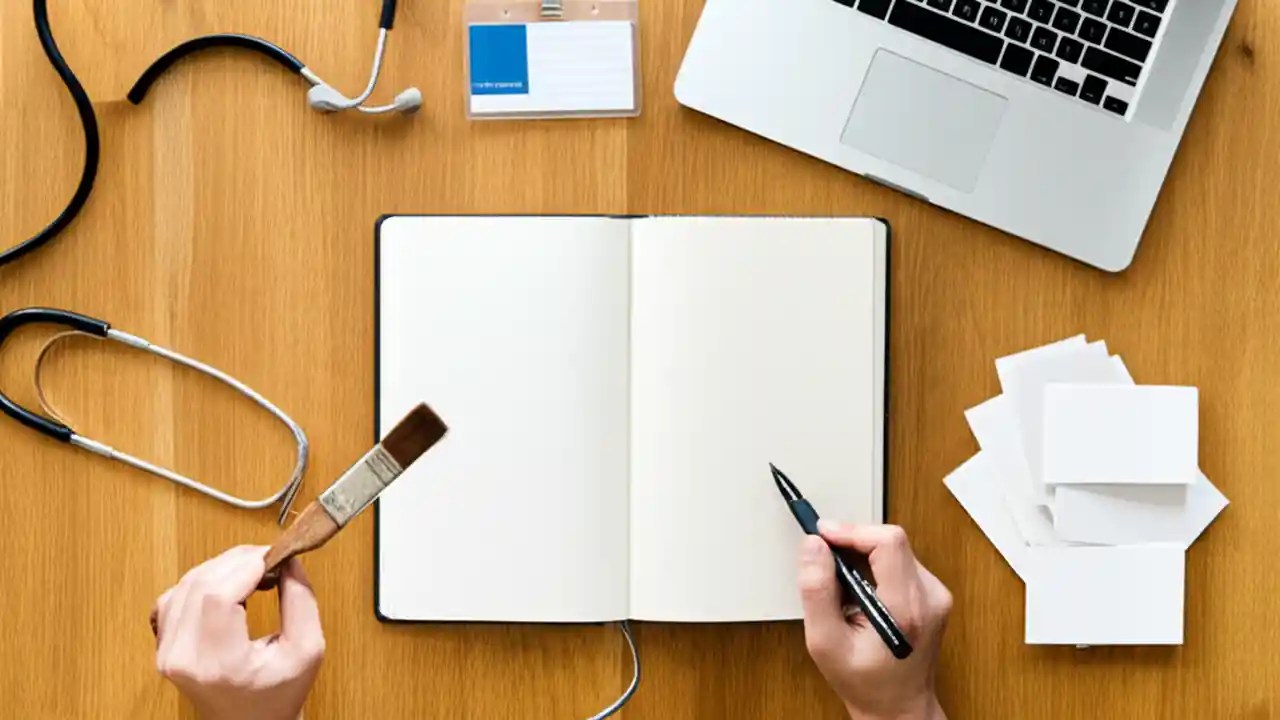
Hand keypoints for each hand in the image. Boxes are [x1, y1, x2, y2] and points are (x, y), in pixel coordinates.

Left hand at [152, 546, 325, 719]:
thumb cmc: (278, 695)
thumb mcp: (308, 650)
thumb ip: (302, 601)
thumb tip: (288, 561)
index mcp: (219, 664)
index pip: (218, 596)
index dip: (246, 565)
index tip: (274, 558)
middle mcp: (183, 658)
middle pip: (201, 583)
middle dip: (239, 561)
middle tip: (269, 562)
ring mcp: (167, 652)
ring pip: (187, 583)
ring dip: (222, 567)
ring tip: (253, 574)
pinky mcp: (162, 645)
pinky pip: (175, 595)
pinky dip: (204, 581)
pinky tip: (228, 587)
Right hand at [798, 522, 950, 719]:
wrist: (899, 707)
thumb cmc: (865, 682)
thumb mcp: (825, 643)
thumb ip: (816, 591)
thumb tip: (813, 547)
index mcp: (906, 609)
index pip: (888, 543)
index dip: (852, 530)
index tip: (824, 534)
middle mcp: (929, 597)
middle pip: (891, 540)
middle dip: (853, 543)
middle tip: (827, 563)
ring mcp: (936, 594)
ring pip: (895, 548)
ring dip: (863, 556)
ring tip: (844, 588)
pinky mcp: (933, 593)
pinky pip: (901, 561)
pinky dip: (875, 566)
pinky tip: (862, 592)